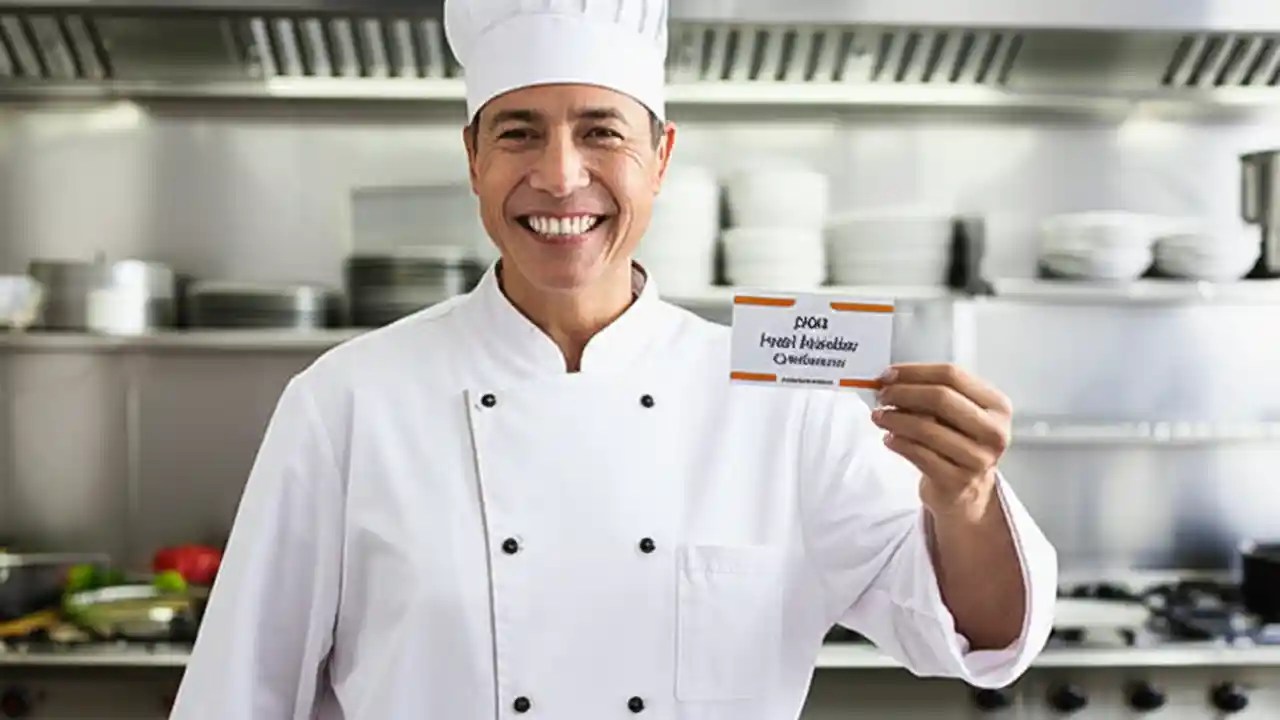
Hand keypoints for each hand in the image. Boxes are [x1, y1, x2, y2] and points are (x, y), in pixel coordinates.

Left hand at [870, 363, 1012, 522]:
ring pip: (927, 428)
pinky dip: (899, 443)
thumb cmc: (958, 443)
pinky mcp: (958, 481)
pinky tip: (888, 438)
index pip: (952, 375)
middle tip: (881, 396)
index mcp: (997, 406)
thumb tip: (890, 379)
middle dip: (903, 393)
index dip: (915, 372)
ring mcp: (978, 459)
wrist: (968, 492)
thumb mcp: (958, 415)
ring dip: (895, 419)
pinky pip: (919, 454)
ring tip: (879, 417)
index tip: (887, 374)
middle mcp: (994, 431)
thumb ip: (932, 393)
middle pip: (941, 398)